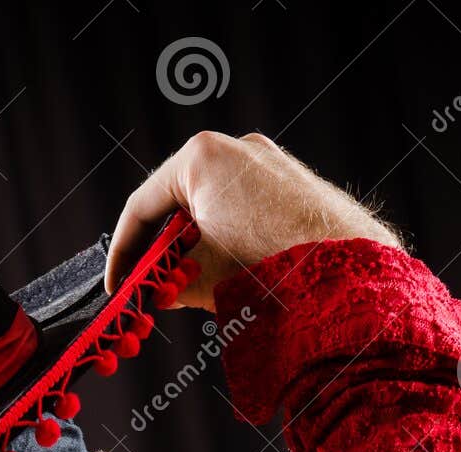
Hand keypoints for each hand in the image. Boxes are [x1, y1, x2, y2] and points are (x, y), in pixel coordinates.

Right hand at [104, 131, 405, 308]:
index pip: (142, 207)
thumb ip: (166, 284)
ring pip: (213, 210)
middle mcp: (235, 149)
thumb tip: (155, 294)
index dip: (123, 253)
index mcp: (200, 158)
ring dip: (196, 252)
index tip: (116, 286)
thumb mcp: (201, 280)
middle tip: (152, 290)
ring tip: (195, 291)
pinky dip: (229, 243)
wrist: (344, 272)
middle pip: (178, 206)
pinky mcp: (293, 184)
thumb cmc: (271, 267)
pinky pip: (246, 212)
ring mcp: (268, 163)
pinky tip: (233, 278)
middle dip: (163, 253)